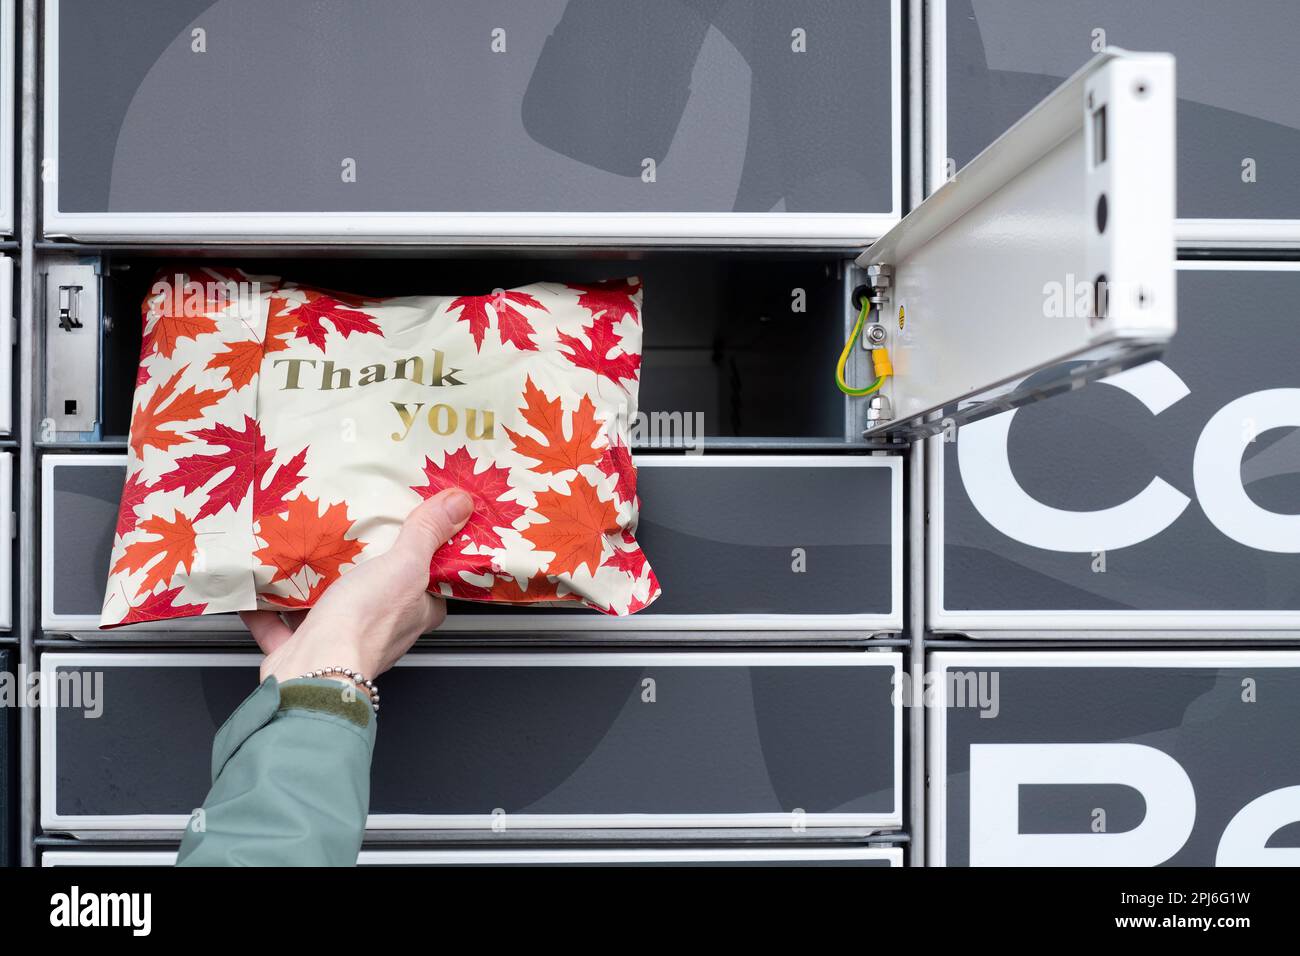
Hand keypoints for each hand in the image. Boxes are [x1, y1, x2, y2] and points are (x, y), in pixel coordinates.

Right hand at [242, 489, 474, 686]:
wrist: (312, 670)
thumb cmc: (363, 623)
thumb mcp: (405, 566)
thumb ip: (427, 534)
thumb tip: (460, 504)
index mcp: (414, 614)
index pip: (430, 584)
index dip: (425, 560)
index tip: (412, 531)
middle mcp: (381, 632)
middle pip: (377, 593)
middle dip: (363, 568)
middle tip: (351, 533)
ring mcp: (340, 643)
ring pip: (328, 609)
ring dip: (314, 586)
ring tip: (304, 550)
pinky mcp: (301, 650)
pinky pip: (280, 626)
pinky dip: (267, 608)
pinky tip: (258, 586)